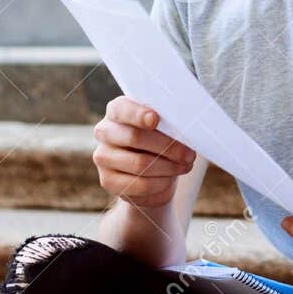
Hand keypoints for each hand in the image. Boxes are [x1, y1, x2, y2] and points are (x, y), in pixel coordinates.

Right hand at [92, 95, 196, 209]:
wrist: (148, 169)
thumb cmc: (158, 139)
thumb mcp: (162, 126)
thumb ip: (167, 122)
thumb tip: (184, 127)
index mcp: (116, 110)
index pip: (122, 109)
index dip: (138, 114)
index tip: (155, 119)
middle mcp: (104, 131)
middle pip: (135, 138)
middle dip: (168, 146)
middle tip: (189, 154)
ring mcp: (103, 157)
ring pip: (139, 163)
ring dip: (168, 167)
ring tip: (185, 166)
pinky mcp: (107, 180)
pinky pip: (138, 184)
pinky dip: (160, 183)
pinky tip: (170, 178)